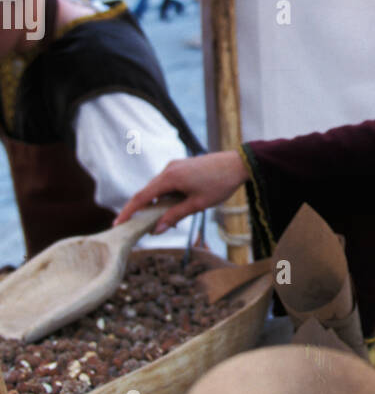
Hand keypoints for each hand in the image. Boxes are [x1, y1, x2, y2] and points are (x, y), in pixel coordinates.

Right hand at [112, 150, 247, 233]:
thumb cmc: (220, 184)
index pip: (142, 197)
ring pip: (158, 188)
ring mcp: (175, 166)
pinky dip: (165, 196)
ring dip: (157, 204)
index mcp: (170, 178)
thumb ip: (175, 216)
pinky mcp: (182, 166)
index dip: (128, 212)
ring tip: (161, 222)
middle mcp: (168, 169)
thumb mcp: (197, 204)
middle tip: (136, 228)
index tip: (117, 224)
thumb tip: (157, 229)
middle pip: (147, 192)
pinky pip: (167, 183)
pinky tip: (172, 208)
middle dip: (141, 211)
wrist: (239, 164)